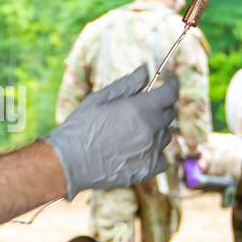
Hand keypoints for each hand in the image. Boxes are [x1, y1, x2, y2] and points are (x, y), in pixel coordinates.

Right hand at [43, 65, 177, 198]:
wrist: (68, 163)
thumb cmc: (80, 127)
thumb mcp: (99, 99)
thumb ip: (127, 84)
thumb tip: (146, 70)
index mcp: (138, 109)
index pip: (169, 94)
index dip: (173, 85)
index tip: (172, 82)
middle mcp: (149, 130)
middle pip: (168, 114)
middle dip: (159, 107)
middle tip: (143, 108)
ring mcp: (150, 152)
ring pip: (165, 136)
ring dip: (156, 130)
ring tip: (133, 132)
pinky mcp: (146, 170)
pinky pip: (162, 158)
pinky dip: (154, 153)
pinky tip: (138, 151)